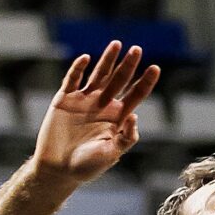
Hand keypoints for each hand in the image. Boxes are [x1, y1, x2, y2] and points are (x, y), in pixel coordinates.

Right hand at [33, 42, 157, 185]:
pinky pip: (72, 80)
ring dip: (107, 60)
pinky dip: (78, 69)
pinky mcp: (64, 100)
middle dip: (128, 65)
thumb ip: (125, 138)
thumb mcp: (111, 154)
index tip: (156, 68)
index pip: (136, 95)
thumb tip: (134, 117)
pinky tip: (86, 59)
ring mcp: (84, 100)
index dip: (145, 82)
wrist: (58, 169)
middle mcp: (103, 105)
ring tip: (117, 44)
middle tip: (137, 49)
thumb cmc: (87, 166)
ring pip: (98, 75)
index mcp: (117, 117)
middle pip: (119, 80)